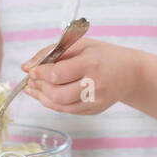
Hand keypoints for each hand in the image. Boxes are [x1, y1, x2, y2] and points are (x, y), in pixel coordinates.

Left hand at [21, 37, 141, 114]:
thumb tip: (26, 67)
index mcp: (91, 64)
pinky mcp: (94, 111)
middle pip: (57, 94)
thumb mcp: (80, 45)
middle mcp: (95, 85)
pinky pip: (66, 110)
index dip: (40, 73)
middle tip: (31, 80)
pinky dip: (52, 103)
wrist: (131, 73)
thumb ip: (52, 52)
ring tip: (34, 87)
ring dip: (42, 97)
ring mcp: (95, 101)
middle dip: (40, 87)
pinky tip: (46, 94)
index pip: (58, 74)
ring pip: (60, 105)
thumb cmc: (103, 55)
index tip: (32, 70)